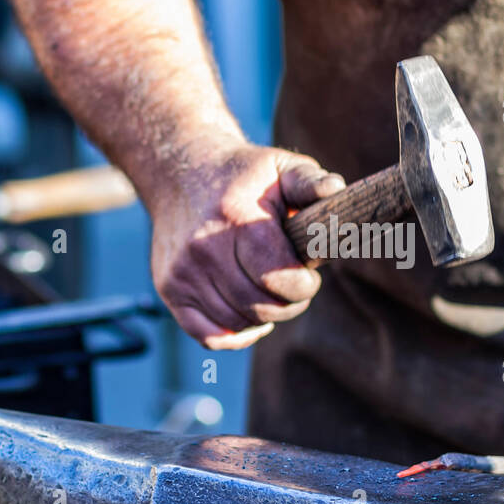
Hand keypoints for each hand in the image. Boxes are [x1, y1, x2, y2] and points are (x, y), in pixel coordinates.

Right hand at [149, 141, 344, 349]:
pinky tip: (248, 316)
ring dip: (263, 317)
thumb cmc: (244, 176)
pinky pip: (207, 335)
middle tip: (295, 288)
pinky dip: (234, 336)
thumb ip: (310, 182)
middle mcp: (203, 249)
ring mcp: (182, 272)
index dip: (302, 286)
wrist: (181, 174)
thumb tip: (334, 190)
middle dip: (288, 304)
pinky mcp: (169, 289)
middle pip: (257, 305)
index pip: (276, 277)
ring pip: (236, 322)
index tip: (309, 276)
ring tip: (272, 294)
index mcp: (236, 219)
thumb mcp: (280, 167)